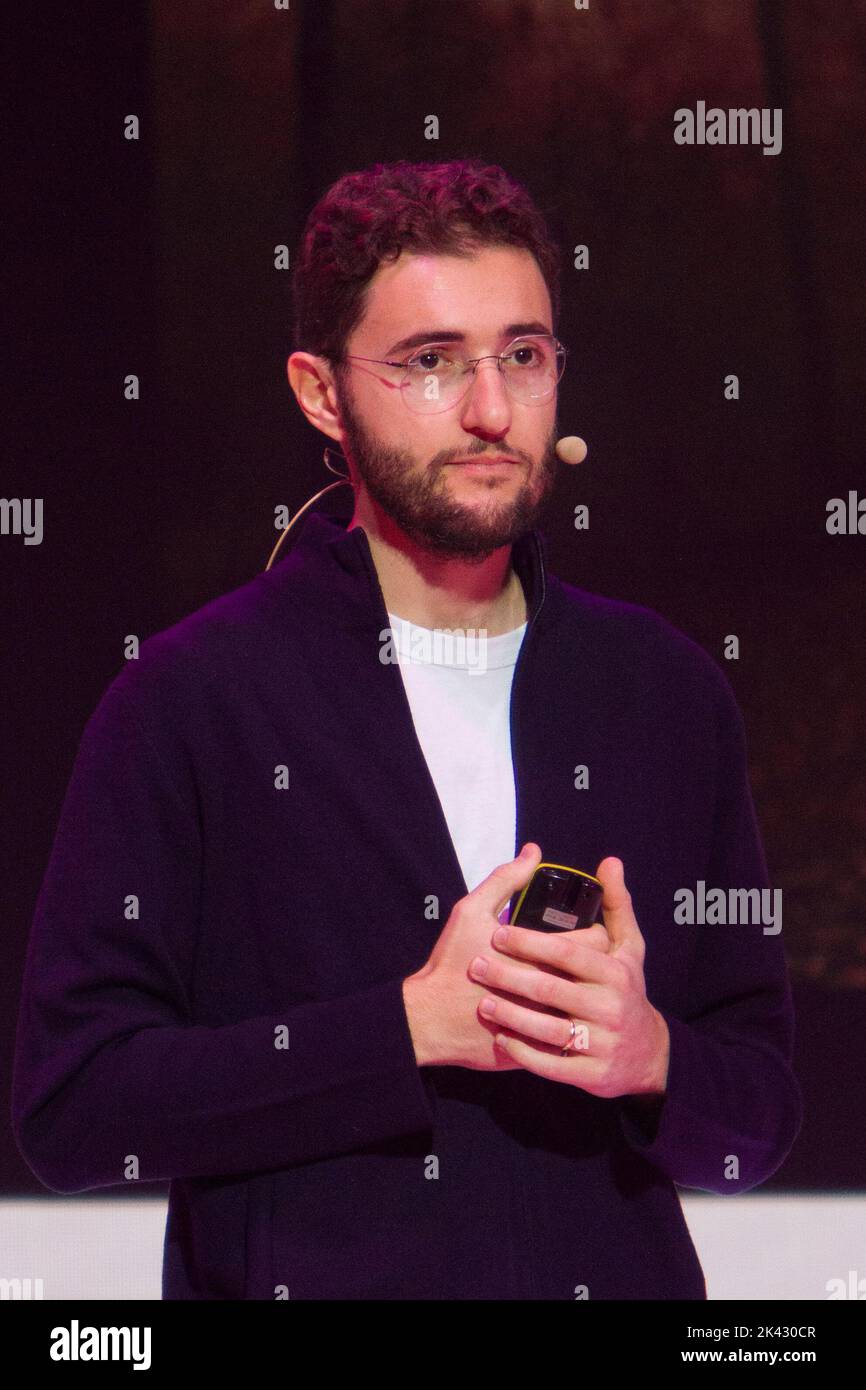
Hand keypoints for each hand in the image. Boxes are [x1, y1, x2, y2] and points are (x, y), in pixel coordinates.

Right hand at [403, 842, 610, 1070]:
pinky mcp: (538, 1050)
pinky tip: (557, 1011)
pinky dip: (567, 1022)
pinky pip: (567, 1036)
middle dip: (593, 965)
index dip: (596, 934)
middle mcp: (551, 994)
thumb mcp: (471, 912)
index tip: (586, 932)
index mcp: (541, 958)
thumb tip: (533, 854)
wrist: (429, 1020)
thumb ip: (506, 880)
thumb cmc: (451, 962)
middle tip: (579, 958)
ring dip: (583, 996)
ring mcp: (546, 1026)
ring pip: (587, 1008)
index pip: (595, 943)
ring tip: (573, 984)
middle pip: (597, 976)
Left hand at [467, 856, 669, 1096]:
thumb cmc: (627, 990)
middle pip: (549, 988)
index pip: (566, 952)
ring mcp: (602, 1043)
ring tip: (482, 1001)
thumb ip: (616, 904)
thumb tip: (609, 861)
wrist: (647, 1054)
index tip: (497, 933)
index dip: (529, 942)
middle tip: (476, 965)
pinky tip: (501, 1038)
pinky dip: (523, 1052)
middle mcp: (610, 1007)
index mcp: (614, 972)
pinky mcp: (592, 1075)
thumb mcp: (629, 948)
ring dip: (510, 1015)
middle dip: (508, 975)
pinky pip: (551, 1064)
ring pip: (546, 1029)